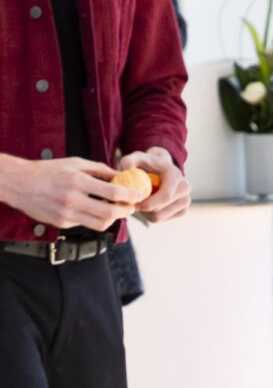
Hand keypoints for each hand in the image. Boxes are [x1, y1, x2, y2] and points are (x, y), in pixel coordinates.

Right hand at [0, 152, 136, 232]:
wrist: (20, 184)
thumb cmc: (49, 170)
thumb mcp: (75, 163)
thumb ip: (99, 170)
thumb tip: (122, 175)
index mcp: (77, 181)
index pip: (111, 192)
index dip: (129, 196)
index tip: (138, 195)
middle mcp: (72, 199)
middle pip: (109, 213)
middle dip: (125, 211)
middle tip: (131, 207)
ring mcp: (67, 214)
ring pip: (100, 224)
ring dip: (113, 219)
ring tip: (116, 210)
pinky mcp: (62, 223)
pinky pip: (86, 224)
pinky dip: (95, 218)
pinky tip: (95, 210)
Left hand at [118, 147, 190, 223]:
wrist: (159, 168)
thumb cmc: (145, 164)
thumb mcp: (134, 159)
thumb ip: (127, 163)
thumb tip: (125, 172)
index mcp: (175, 175)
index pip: (165, 197)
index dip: (147, 204)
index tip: (133, 204)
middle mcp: (185, 187)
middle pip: (160, 210)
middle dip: (143, 208)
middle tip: (134, 201)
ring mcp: (186, 200)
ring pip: (159, 217)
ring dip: (145, 212)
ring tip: (141, 200)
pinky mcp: (183, 210)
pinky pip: (162, 220)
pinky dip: (151, 215)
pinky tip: (149, 204)